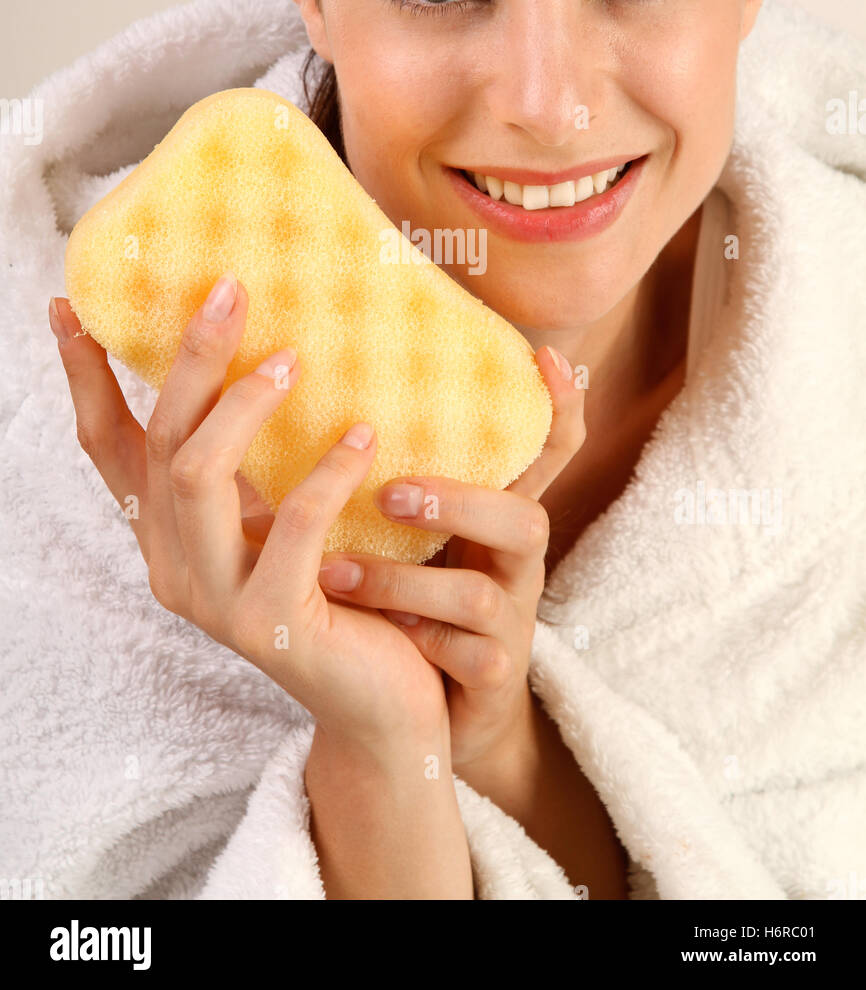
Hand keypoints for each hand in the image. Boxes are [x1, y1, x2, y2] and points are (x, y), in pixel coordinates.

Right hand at [48, 275, 449, 750]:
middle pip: (159, 440)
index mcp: (167, 535)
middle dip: (189, 359)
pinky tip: (364, 435)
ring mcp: (214, 598)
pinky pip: (292, 527)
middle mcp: (173, 564)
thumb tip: (273, 351)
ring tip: (294, 359)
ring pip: (197, 474)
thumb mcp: (284, 516)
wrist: (384, 703)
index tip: (69, 308)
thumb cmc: (344, 592)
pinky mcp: (271, 622)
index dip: (86, 378)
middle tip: (230, 289)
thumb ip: (261, 460)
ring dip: (243, 405)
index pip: (107, 447)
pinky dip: (327, 473)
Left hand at [315, 345, 584, 768]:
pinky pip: (468, 656)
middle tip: (386, 495)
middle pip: (525, 520)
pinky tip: (373, 633)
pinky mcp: (493, 676)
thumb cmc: (409, 600)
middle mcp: (514, 562)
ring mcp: (509, 621)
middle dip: (457, 503)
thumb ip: (388, 473)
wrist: (422, 713)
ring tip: (331, 570)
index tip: (548, 356)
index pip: (547, 453)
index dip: (559, 408)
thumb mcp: (408, 531)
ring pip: (479, 594)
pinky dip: (416, 641)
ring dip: (403, 581)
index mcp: (496, 515)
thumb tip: (338, 400)